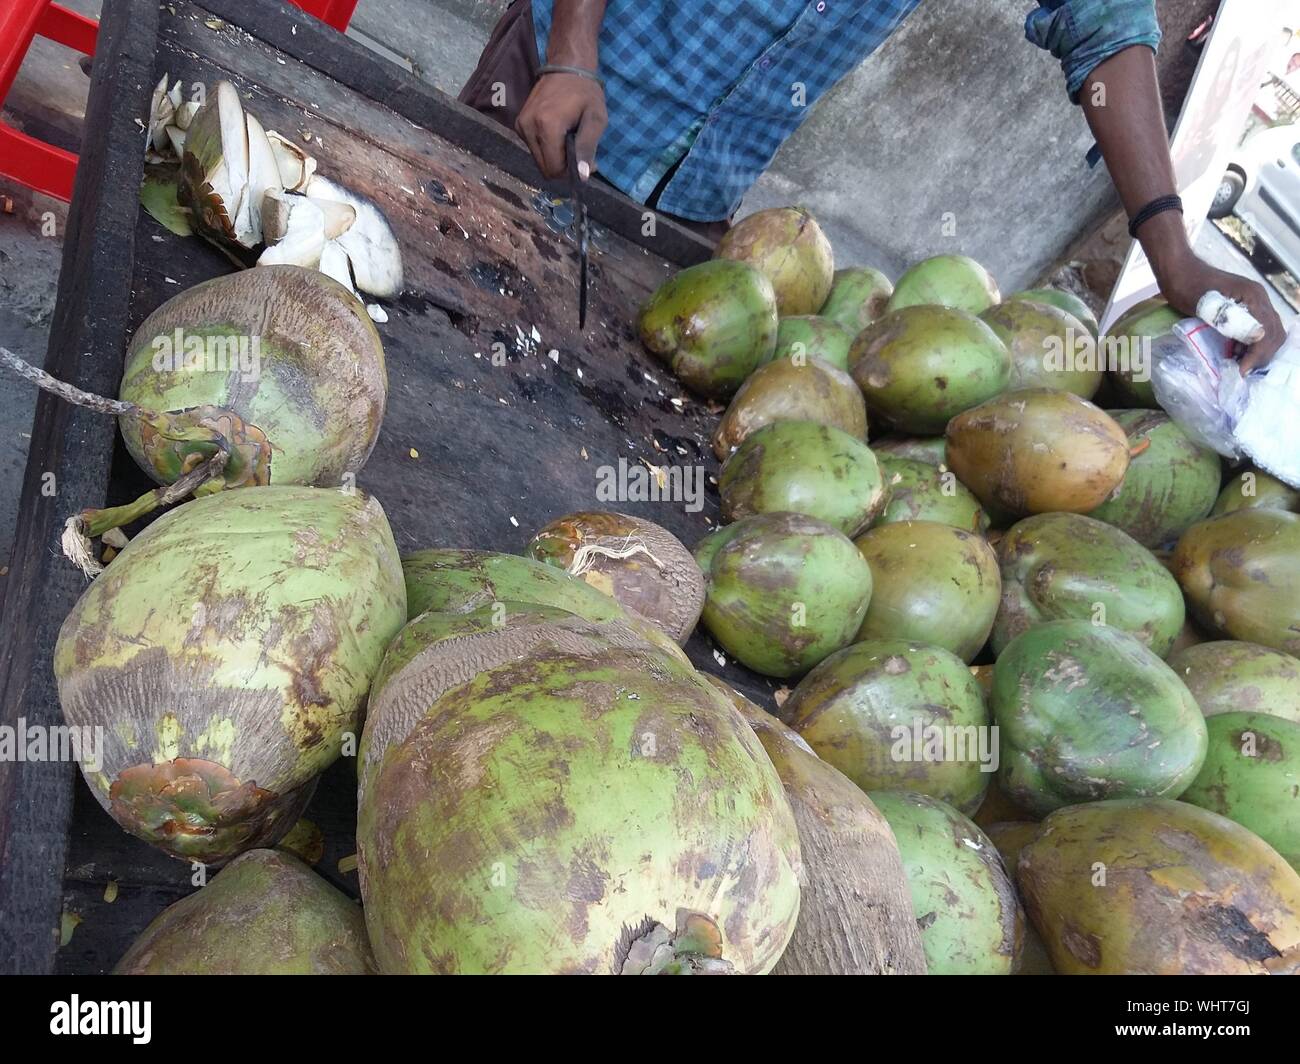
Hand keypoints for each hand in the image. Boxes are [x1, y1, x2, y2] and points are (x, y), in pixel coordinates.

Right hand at [515, 73, 606, 180]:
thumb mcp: (596, 119)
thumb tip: (581, 176)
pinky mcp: (519, 124)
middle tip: (579, 152)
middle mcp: (528, 127)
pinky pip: (534, 149)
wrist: (567, 67)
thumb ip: (587, 148)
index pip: (553, 169)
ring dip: (555, 158)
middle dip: (562, 166)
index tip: (585, 161)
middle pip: (544, 168)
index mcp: (547, 126)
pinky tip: (558, 134)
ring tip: (569, 140)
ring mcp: (521, 126)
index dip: (570, 172)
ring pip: (538, 160)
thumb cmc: (585, 92)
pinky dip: (547, 148)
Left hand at [1153, 246, 1285, 373]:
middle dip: (1261, 355)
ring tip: (1240, 364)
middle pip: (1274, 333)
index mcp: (1254, 297)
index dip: (1257, 355)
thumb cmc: (1187, 286)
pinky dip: (1253, 344)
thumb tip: (1247, 346)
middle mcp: (1260, 299)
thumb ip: (1229, 323)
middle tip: (1241, 371)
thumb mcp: (1208, 308)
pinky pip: (1259, 328)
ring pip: (1270, 332)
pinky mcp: (1246, 306)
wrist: (1179, 270)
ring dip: (1259, 351)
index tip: (1240, 371)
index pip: (1267, 333)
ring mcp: (1255, 302)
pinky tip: (1237, 353)